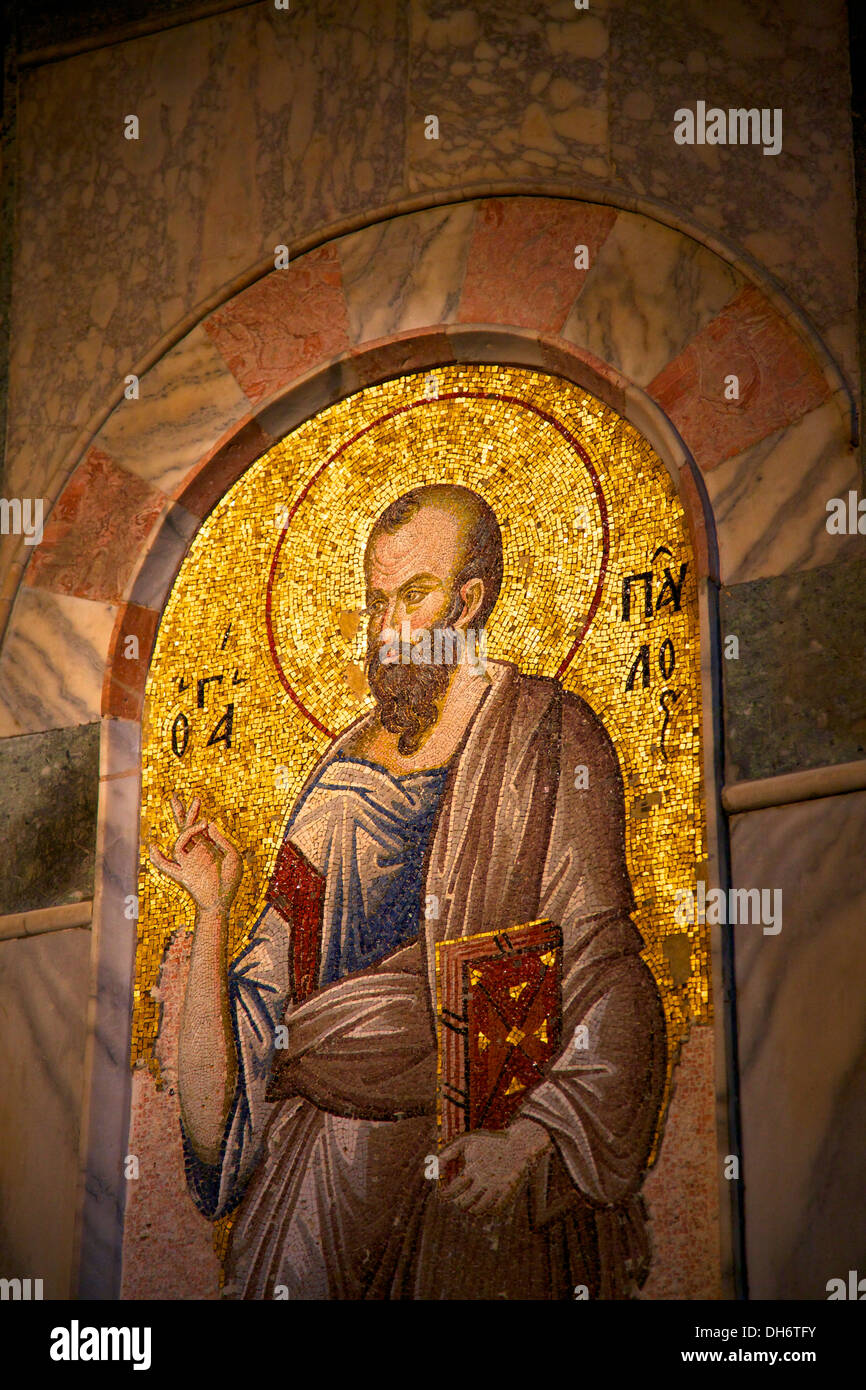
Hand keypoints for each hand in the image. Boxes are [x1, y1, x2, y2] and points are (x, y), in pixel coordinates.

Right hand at [149, 793, 242, 912]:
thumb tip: (208, 823)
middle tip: (174, 796)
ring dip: (187, 831)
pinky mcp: (183, 874)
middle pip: (183, 828)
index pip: (197, 826)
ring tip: (202, 822)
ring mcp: (188, 862)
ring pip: (178, 842)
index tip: (196, 799)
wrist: (223, 901)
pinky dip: (158, 858)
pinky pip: (166, 865)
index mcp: (206, 846)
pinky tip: (153, 847)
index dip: (194, 813)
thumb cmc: (230, 880)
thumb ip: (221, 840)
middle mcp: (195, 851)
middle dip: (179, 814)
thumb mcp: (232, 856)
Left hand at [438, 1119, 550, 1215]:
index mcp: (473, 1169)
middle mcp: (484, 1181)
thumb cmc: (489, 1142)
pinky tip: (485, 1202)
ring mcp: (498, 1188)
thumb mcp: (466, 1142)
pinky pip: (495, 1211)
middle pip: (464, 1204)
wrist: (519, 1143)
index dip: (444, 1195)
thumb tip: (434, 1170)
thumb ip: (447, 1154)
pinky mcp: (509, 1194)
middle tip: (458, 1200)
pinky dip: (488, 1210)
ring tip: (470, 1203)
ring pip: (478, 1210)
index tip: (443, 1195)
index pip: (452, 1191)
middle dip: (458, 1203)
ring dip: (471, 1208)